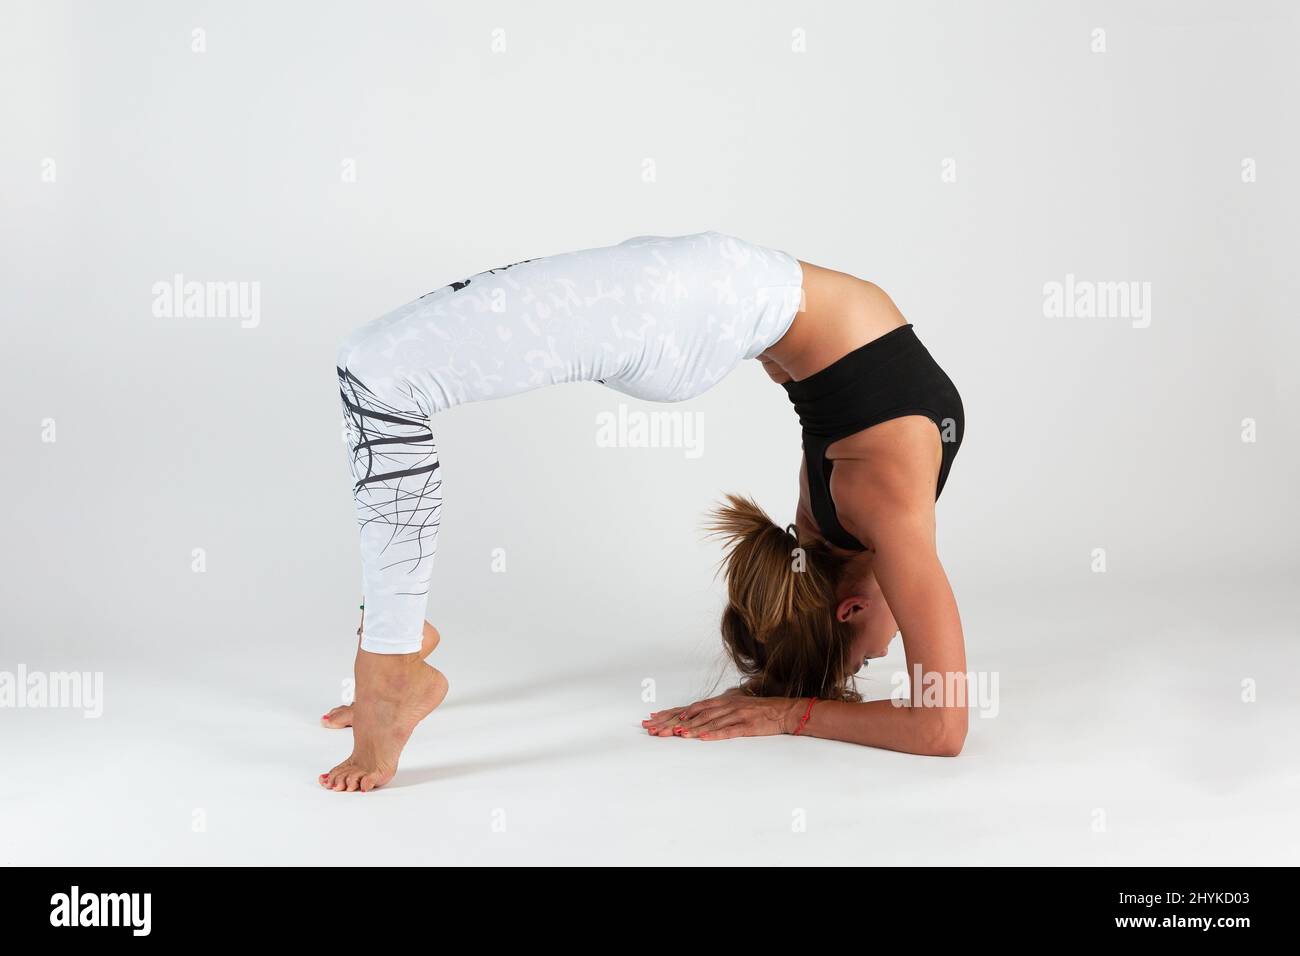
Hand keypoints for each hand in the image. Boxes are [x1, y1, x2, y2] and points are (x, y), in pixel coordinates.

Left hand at [641, 694, 803, 739]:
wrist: (783, 711)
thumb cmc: (758, 711)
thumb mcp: (735, 706)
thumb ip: (716, 711)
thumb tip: (696, 717)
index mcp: (720, 702)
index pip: (690, 708)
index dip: (671, 713)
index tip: (653, 719)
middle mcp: (725, 706)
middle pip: (695, 714)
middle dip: (673, 722)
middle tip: (656, 730)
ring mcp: (735, 715)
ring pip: (709, 722)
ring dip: (692, 729)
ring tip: (676, 734)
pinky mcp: (746, 726)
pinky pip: (728, 731)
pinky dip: (715, 734)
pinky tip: (703, 738)